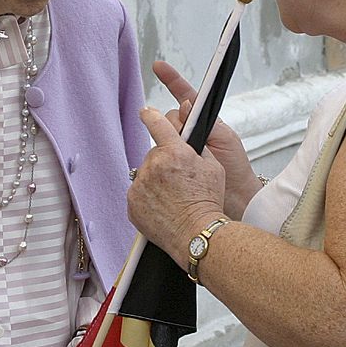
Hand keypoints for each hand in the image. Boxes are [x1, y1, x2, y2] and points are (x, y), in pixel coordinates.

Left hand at [128, 106, 226, 270]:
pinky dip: (147, 197)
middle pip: (154, 154)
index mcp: (174, 151)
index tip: (145, 112)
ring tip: (173, 197)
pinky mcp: (132, 202)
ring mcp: (140, 185)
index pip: (157, 123)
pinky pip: (138, 193)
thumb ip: (197, 146)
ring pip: (145, 174)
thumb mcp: (213, 167)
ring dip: (155, 180)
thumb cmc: (208, 202)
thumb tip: (188, 134)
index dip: (150, 115)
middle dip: (164, 162)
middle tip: (179, 180)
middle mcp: (153, 165)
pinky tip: (163, 206)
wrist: (197, 234)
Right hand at [152, 60, 260, 212]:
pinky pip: (160, 152)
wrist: (237, 199)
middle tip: (189, 140)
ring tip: (188, 155)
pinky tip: (171, 162)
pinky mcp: (173, 163)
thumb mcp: (225, 139)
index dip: (172, 80)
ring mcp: (181, 148)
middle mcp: (190, 132)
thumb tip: (185, 104)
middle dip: (174, 124)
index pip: (185, 96)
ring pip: (163, 134)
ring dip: (170, 141)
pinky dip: (162, 154)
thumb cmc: (236, 169)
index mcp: (205, 122)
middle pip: (170, 116)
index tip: (158, 67)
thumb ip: (205, 122)